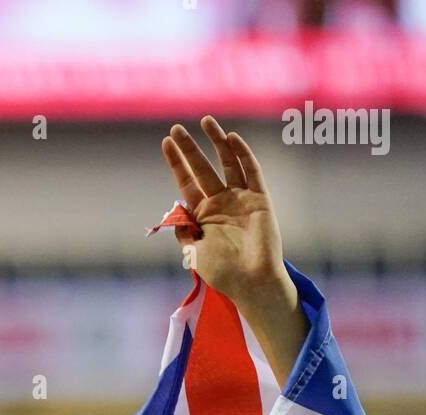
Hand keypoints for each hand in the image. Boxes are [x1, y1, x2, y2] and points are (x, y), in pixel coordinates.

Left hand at [161, 115, 285, 305]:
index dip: (177, 163)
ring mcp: (241, 199)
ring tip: (205, 121)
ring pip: (227, 163)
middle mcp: (221, 203)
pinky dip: (242, 154)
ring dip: (216, 142)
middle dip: (190, 149)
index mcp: (204, 216)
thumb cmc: (222, 272)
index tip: (166, 143)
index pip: (187, 183)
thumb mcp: (193, 252)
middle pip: (203, 169)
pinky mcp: (259, 199)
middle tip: (176, 129)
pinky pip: (251, 171)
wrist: (251, 282)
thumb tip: (174, 211)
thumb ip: (183, 231)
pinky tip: (231, 138)